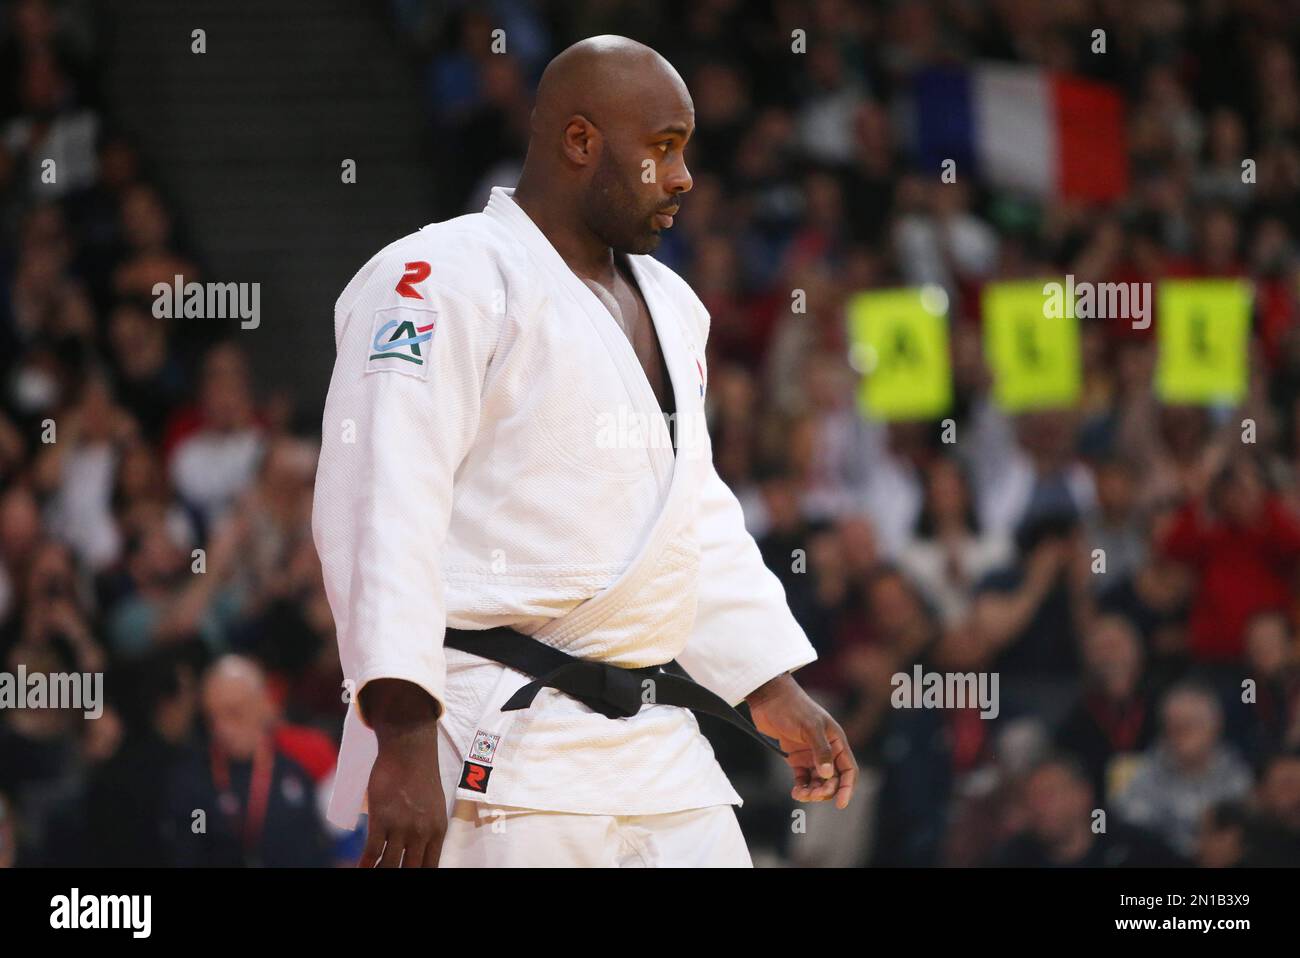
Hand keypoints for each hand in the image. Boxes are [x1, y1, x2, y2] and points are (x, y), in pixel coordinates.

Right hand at [358, 680, 445, 867]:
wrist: (410, 750)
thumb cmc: (420, 775)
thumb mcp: (434, 807)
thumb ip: (427, 829)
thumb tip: (415, 849)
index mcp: (438, 831)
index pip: (430, 867)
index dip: (418, 877)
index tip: (407, 875)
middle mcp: (422, 833)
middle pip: (410, 870)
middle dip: (397, 875)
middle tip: (387, 873)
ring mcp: (402, 827)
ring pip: (389, 865)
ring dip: (379, 871)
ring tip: (372, 872)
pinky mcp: (382, 818)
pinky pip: (372, 852)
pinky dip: (365, 864)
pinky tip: (360, 868)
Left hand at [747, 674, 856, 808]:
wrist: (769, 697)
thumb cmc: (792, 707)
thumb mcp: (809, 726)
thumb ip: (821, 750)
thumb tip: (828, 774)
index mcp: (836, 741)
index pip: (848, 769)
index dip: (847, 788)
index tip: (840, 803)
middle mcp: (826, 750)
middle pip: (833, 779)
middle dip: (825, 791)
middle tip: (811, 795)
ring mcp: (811, 754)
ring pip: (818, 781)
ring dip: (812, 791)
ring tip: (800, 795)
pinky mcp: (795, 757)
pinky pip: (803, 778)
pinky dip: (801, 787)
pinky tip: (796, 792)